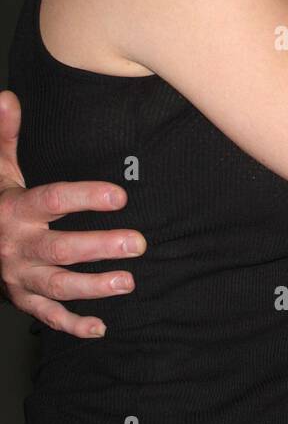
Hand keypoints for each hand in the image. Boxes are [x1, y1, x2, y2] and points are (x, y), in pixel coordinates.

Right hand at [0, 89, 146, 337]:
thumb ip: (5, 135)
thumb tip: (8, 97)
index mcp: (14, 210)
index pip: (52, 201)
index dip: (84, 197)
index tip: (119, 195)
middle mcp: (17, 246)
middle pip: (60, 249)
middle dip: (98, 247)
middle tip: (138, 243)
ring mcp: (19, 276)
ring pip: (56, 285)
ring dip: (93, 287)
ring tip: (128, 281)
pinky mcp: (22, 298)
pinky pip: (47, 315)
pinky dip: (72, 324)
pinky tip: (100, 326)